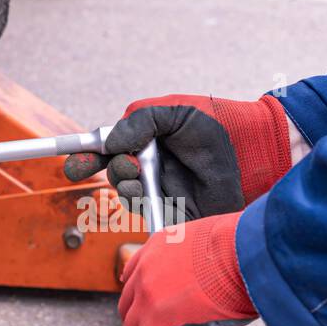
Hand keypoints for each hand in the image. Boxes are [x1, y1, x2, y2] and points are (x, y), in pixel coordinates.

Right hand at [64, 93, 292, 220]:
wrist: (252, 156)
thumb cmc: (219, 130)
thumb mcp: (178, 114)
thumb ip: (142, 120)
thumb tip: (112, 142)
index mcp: (150, 140)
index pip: (110, 147)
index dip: (88, 153)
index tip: (74, 159)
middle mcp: (152, 165)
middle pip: (111, 170)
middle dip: (96, 168)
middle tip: (84, 168)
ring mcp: (161, 188)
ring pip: (123, 190)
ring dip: (119, 180)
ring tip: (134, 171)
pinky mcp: (171, 211)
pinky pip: (143, 208)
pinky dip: (136, 198)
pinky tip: (143, 188)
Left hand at [118, 212, 255, 325]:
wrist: (251, 252)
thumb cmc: (249, 248)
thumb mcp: (217, 247)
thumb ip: (205, 263)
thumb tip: (223, 279)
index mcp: (160, 246)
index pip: (136, 276)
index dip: (139, 301)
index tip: (143, 315)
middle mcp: (146, 270)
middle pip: (131, 310)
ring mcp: (148, 299)